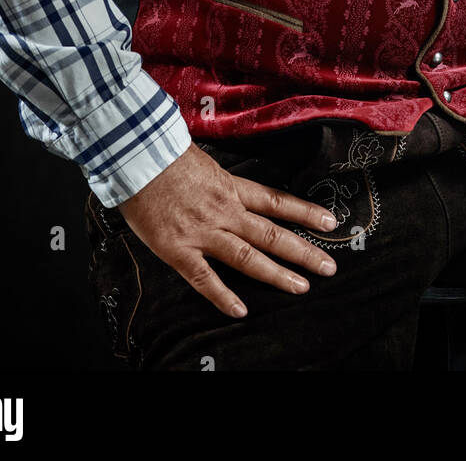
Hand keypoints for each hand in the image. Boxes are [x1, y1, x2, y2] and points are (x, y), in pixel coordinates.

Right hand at [118, 143, 337, 318]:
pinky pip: (205, 278)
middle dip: (303, 252)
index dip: (305, 213)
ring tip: (302, 288)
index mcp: (231, 187)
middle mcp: (225, 211)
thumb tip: (230, 189)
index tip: (330, 223)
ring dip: (277, 274)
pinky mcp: (178, 249)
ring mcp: (203, 231)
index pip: (277, 201)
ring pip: (248, 257)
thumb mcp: (203, 162)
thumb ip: (220, 182)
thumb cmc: (164, 154)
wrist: (135, 154)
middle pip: (272, 234)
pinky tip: (241, 310)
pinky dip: (223, 296)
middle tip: (329, 267)